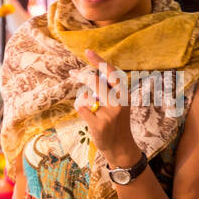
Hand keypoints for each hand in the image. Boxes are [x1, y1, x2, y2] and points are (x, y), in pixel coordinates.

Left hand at [74, 49, 142, 168]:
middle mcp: (119, 102)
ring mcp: (109, 114)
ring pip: (86, 95)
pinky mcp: (98, 124)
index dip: (99, 61)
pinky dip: (80, 107)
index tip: (87, 52)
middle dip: (82, 76)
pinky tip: (86, 113)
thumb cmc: (116, 123)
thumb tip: (89, 74)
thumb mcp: (119, 104)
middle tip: (74, 74)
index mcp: (124, 94)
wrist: (120, 147)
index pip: (111, 73)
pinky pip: (81, 108)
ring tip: (89, 106)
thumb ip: (109, 90)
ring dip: (82, 97)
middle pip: (95, 81)